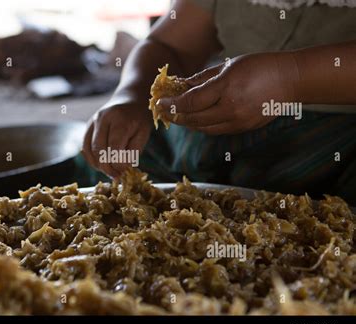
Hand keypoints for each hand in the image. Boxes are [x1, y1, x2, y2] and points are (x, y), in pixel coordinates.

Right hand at [82, 98, 152, 177]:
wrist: (129, 99)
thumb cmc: (139, 119)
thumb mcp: (143, 134)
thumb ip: (133, 152)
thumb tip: (121, 169)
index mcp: (119, 119)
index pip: (114, 147)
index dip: (118, 164)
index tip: (125, 171)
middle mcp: (102, 118)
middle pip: (98, 150)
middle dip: (107, 167)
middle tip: (117, 176)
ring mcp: (92, 121)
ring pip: (88, 150)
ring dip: (98, 165)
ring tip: (110, 172)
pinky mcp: (88, 126)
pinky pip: (85, 147)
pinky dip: (92, 159)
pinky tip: (102, 165)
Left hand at [157, 52, 298, 134]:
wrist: (291, 81)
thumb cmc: (260, 66)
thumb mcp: (229, 65)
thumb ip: (203, 78)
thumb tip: (183, 85)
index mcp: (226, 88)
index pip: (190, 102)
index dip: (172, 104)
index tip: (160, 102)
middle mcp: (231, 109)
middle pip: (194, 119)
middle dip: (175, 116)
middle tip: (164, 112)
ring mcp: (238, 122)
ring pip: (204, 129)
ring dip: (188, 124)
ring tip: (178, 117)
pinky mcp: (243, 129)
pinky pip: (216, 131)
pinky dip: (203, 126)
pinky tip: (197, 119)